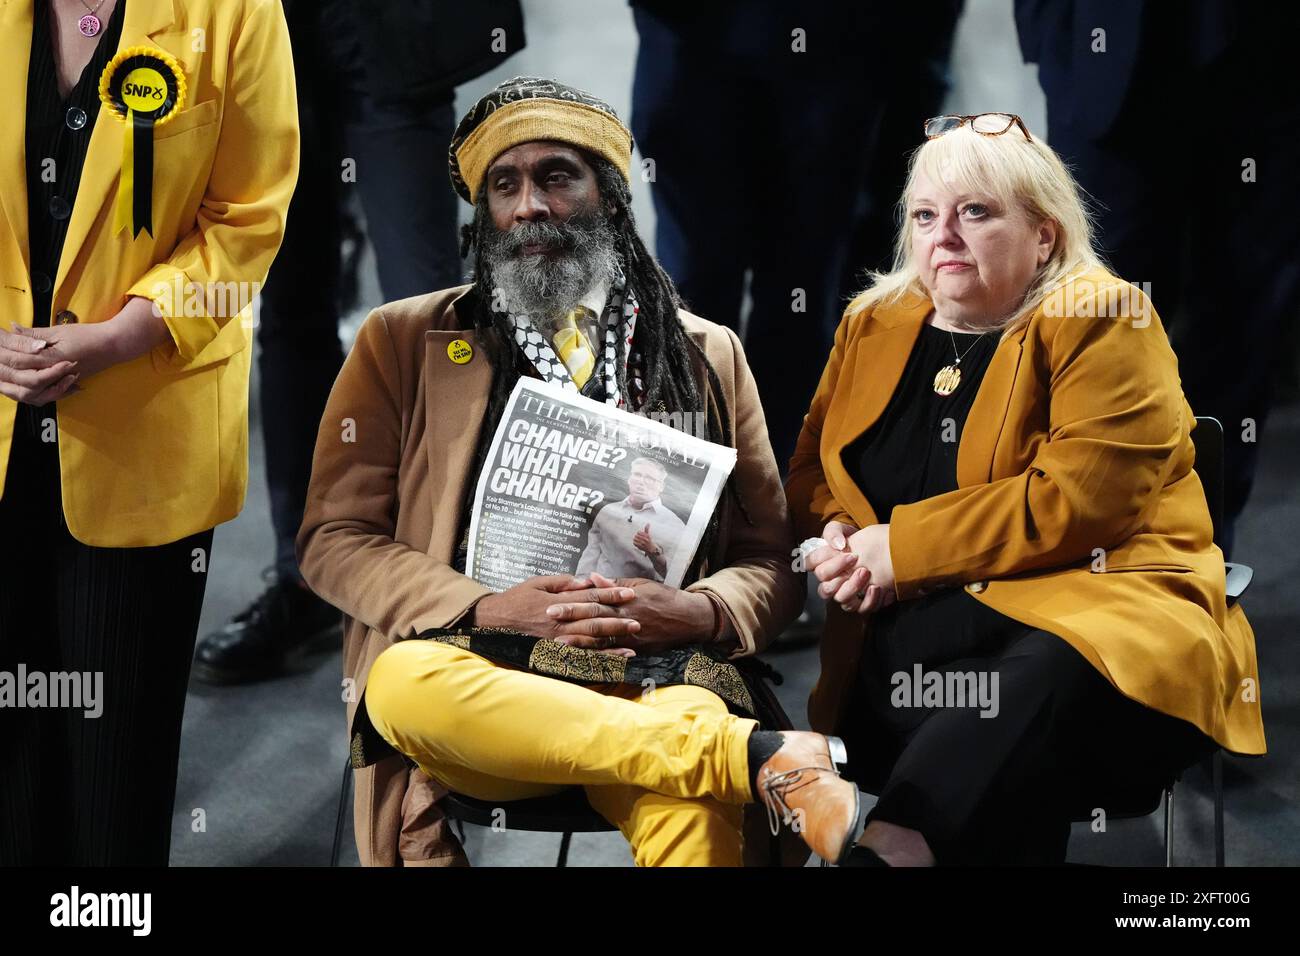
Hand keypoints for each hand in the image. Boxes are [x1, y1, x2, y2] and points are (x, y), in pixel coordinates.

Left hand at [3, 296, 169, 401]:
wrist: (113, 346)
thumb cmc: (89, 336)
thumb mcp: (59, 331)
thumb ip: (33, 334)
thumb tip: (12, 329)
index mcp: (50, 358)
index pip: (17, 360)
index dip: (2, 353)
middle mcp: (54, 374)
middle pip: (20, 379)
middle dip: (3, 371)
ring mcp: (60, 382)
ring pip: (30, 393)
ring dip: (13, 386)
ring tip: (2, 378)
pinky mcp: (65, 385)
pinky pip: (43, 396)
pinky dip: (29, 393)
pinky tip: (20, 387)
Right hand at [473, 575, 639, 655]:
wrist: (491, 623)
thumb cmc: (515, 600)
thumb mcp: (537, 583)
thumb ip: (563, 582)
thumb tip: (586, 581)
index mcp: (557, 602)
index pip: (589, 597)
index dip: (610, 595)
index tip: (629, 594)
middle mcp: (559, 622)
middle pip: (594, 620)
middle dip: (618, 619)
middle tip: (638, 619)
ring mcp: (556, 641)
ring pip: (590, 641)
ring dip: (613, 641)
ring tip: (633, 640)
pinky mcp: (553, 655)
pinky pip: (579, 658)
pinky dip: (598, 659)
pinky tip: (614, 660)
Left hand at [545, 572, 713, 653]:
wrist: (689, 618)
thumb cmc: (663, 597)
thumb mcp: (640, 584)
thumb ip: (614, 583)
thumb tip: (591, 578)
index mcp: (625, 600)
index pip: (594, 601)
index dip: (572, 602)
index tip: (552, 604)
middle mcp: (626, 618)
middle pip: (593, 619)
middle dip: (570, 619)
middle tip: (547, 619)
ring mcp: (631, 637)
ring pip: (600, 640)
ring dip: (578, 641)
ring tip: (557, 643)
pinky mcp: (637, 649)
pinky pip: (613, 654)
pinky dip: (597, 657)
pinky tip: (582, 660)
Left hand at [632, 524, 657, 555]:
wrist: (651, 549)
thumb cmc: (649, 540)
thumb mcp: (648, 534)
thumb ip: (647, 529)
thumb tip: (648, 523)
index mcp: (647, 536)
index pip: (639, 532)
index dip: (638, 532)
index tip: (639, 533)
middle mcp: (645, 540)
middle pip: (636, 535)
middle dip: (636, 536)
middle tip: (637, 536)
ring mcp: (642, 544)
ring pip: (635, 539)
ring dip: (635, 539)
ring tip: (636, 539)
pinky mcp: (640, 547)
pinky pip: (634, 543)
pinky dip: (634, 542)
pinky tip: (636, 542)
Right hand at [808, 520, 896, 615]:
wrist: (875, 547)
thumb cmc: (854, 538)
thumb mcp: (842, 528)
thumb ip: (833, 532)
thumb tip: (838, 545)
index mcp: (822, 565)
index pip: (810, 567)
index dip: (826, 562)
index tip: (848, 554)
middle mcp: (830, 582)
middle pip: (825, 588)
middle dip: (841, 574)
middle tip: (857, 560)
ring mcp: (844, 594)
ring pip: (842, 600)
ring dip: (854, 588)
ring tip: (868, 573)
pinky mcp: (860, 602)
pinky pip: (862, 609)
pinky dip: (871, 600)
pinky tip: (879, 588)